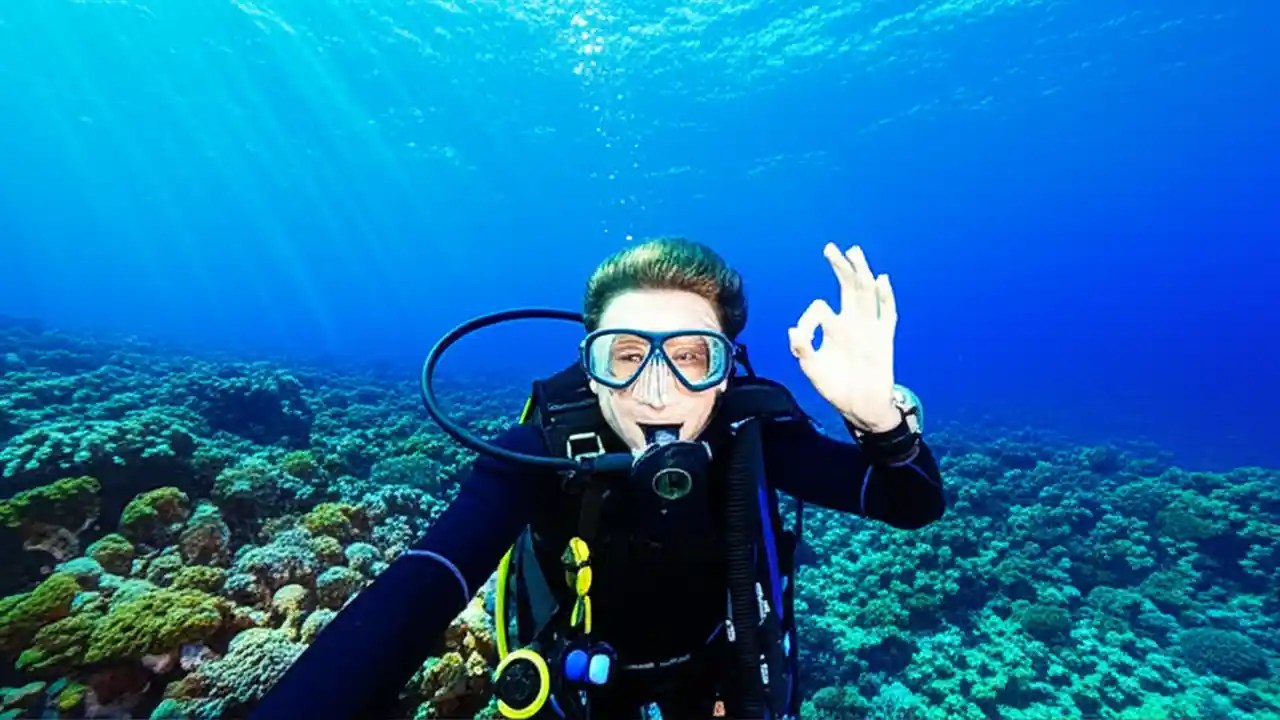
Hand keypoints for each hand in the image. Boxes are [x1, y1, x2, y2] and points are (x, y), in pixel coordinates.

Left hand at [788, 243, 900, 432]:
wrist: (860, 407)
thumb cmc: (835, 386)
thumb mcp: (812, 368)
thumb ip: (802, 349)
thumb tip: (792, 331)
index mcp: (832, 327)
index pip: (820, 308)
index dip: (808, 317)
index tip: (801, 338)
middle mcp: (852, 322)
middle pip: (848, 287)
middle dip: (839, 268)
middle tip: (830, 248)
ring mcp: (869, 328)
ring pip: (866, 293)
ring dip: (860, 272)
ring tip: (854, 252)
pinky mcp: (884, 339)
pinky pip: (887, 314)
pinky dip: (885, 297)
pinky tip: (881, 280)